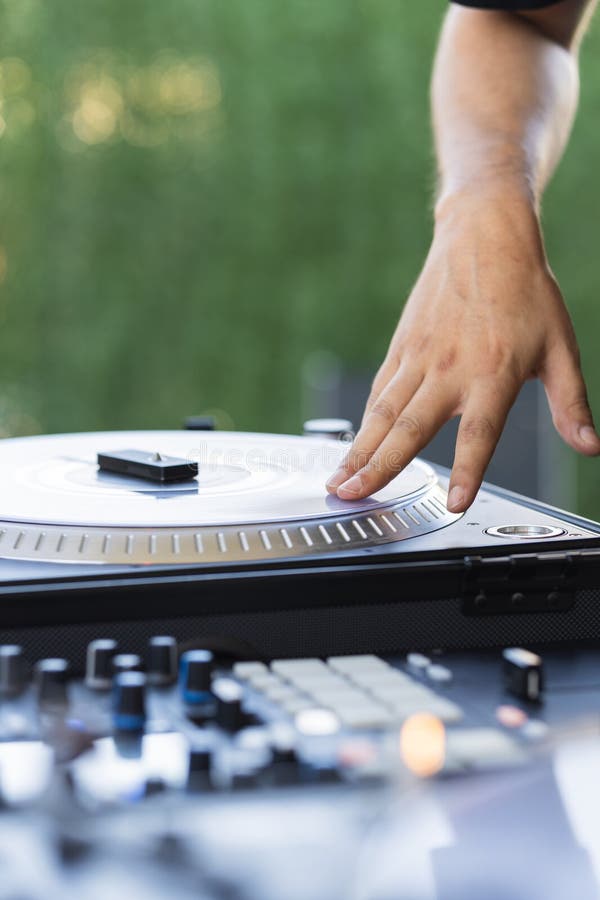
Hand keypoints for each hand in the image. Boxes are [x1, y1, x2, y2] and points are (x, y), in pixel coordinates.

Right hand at [326, 189, 599, 510]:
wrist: (483, 236)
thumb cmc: (525, 290)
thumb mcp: (560, 348)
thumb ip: (570, 403)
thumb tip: (588, 445)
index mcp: (493, 374)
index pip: (480, 434)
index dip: (468, 471)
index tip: (455, 503)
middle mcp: (449, 370)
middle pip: (408, 429)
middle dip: (378, 468)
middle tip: (351, 497)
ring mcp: (419, 359)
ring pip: (382, 414)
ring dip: (358, 452)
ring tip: (338, 482)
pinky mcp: (401, 349)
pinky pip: (380, 393)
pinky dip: (363, 424)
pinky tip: (354, 446)